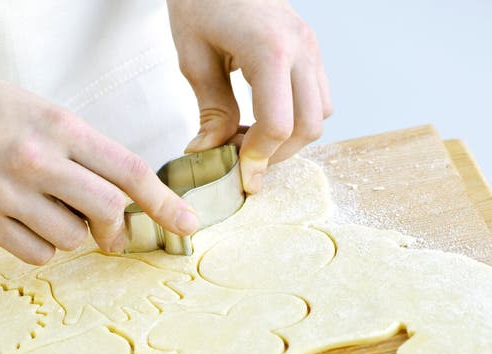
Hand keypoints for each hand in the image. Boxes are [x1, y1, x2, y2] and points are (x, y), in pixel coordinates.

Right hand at [0, 45, 196, 263]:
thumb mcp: (42, 114)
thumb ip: (84, 154)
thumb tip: (126, 202)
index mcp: (59, 126)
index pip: (128, 170)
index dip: (165, 203)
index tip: (188, 225)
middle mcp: (36, 158)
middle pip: (108, 210)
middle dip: (117, 229)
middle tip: (111, 232)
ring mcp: (8, 192)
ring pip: (72, 239)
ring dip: (72, 234)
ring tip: (45, 209)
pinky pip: (38, 254)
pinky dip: (41, 246)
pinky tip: (24, 221)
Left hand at [167, 0, 332, 192]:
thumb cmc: (201, 1)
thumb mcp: (195, 58)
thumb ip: (212, 110)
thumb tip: (211, 153)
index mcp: (270, 50)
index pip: (277, 125)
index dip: (258, 158)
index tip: (238, 175)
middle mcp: (300, 49)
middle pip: (308, 127)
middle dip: (276, 154)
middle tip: (243, 160)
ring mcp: (311, 48)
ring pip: (320, 116)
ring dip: (290, 139)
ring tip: (252, 139)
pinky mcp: (311, 51)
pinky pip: (319, 98)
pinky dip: (297, 119)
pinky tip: (265, 119)